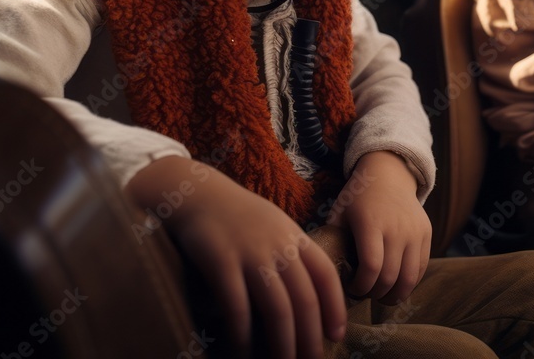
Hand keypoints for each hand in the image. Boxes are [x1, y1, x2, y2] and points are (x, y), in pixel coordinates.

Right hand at [127, 156, 346, 358]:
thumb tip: (307, 295)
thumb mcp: (274, 225)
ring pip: (277, 308)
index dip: (335, 306)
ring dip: (283, 344)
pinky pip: (237, 307)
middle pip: (304, 298)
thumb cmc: (237, 215)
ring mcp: (251, 253)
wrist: (197, 192)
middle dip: (310, 337)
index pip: (325, 275)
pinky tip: (242, 352)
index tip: (336, 335)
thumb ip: (292, 253)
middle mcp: (278, 245)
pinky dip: (242, 335)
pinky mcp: (221, 262)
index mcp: (294, 237)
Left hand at [326, 151, 431, 304]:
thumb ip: (333, 239)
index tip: (352, 289)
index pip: (371, 267)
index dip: (361, 287)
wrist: (389, 174)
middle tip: (366, 294)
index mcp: (370, 223)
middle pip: (390, 277)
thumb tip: (323, 268)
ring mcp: (414, 231)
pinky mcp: (426, 233)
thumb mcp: (340, 212)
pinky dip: (410, 283)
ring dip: (395, 295)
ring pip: (409, 278)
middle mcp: (396, 228)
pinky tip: (396, 284)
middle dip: (375, 294)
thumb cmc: (358, 196)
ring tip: (382, 296)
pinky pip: (422, 267)